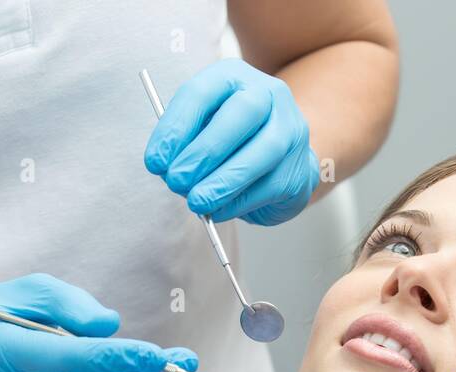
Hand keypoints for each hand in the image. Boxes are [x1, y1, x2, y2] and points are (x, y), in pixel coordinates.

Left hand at [144, 58, 318, 225]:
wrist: (281, 159)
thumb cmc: (231, 141)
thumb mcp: (202, 129)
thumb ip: (184, 142)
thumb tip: (165, 167)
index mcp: (234, 77)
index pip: (201, 93)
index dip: (176, 128)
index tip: (155, 161)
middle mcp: (269, 94)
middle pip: (241, 114)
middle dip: (205, 151)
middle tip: (176, 180)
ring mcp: (291, 128)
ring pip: (262, 152)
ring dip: (224, 181)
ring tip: (197, 202)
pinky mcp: (301, 165)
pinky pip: (270, 185)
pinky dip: (239, 201)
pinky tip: (217, 211)